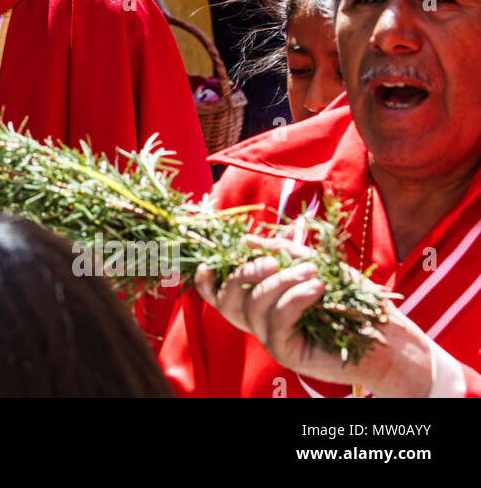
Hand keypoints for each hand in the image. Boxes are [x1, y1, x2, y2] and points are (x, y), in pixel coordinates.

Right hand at [195, 236, 433, 396]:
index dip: (206, 281)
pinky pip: (279, 320)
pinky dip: (296, 297)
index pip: (219, 294)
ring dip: (280, 282)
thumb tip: (247, 240)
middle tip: (271, 261)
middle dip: (242, 275)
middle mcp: (260, 322)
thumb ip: (282, 252)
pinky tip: (317, 287)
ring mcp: (272, 338)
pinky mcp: (287, 352)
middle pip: (227, 300)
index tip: (208, 262)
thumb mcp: (314, 263)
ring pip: (253, 307)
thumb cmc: (352, 300)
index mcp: (260, 301)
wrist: (388, 336)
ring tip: (312, 272)